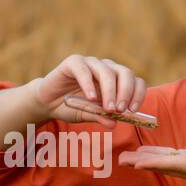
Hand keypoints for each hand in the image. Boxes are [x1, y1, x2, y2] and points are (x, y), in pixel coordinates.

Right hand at [28, 55, 147, 128]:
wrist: (48, 103)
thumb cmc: (71, 107)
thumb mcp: (88, 115)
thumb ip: (101, 117)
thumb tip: (114, 123)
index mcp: (115, 79)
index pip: (135, 81)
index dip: (137, 94)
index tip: (133, 111)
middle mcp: (105, 68)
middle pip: (125, 73)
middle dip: (125, 93)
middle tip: (121, 111)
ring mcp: (90, 63)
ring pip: (107, 72)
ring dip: (110, 91)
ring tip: (108, 109)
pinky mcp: (73, 62)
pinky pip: (84, 70)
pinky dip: (89, 84)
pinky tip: (90, 98)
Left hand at [118, 135, 185, 185]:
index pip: (171, 164)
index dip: (153, 162)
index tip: (136, 163)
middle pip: (161, 166)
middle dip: (141, 163)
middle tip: (121, 160)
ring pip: (163, 165)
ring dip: (144, 161)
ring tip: (126, 159)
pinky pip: (169, 162)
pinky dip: (156, 158)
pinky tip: (145, 155)